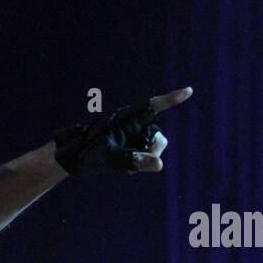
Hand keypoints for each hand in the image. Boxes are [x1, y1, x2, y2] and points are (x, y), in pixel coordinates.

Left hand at [53, 86, 191, 174]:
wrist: (74, 158)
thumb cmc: (88, 153)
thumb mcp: (111, 159)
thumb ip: (134, 160)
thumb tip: (159, 165)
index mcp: (127, 119)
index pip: (152, 107)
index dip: (171, 99)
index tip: (188, 91)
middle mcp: (133, 123)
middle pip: (157, 136)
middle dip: (152, 152)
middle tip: (135, 168)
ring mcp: (134, 133)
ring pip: (154, 146)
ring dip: (145, 159)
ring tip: (128, 170)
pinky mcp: (132, 143)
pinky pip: (147, 153)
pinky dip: (141, 162)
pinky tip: (129, 171)